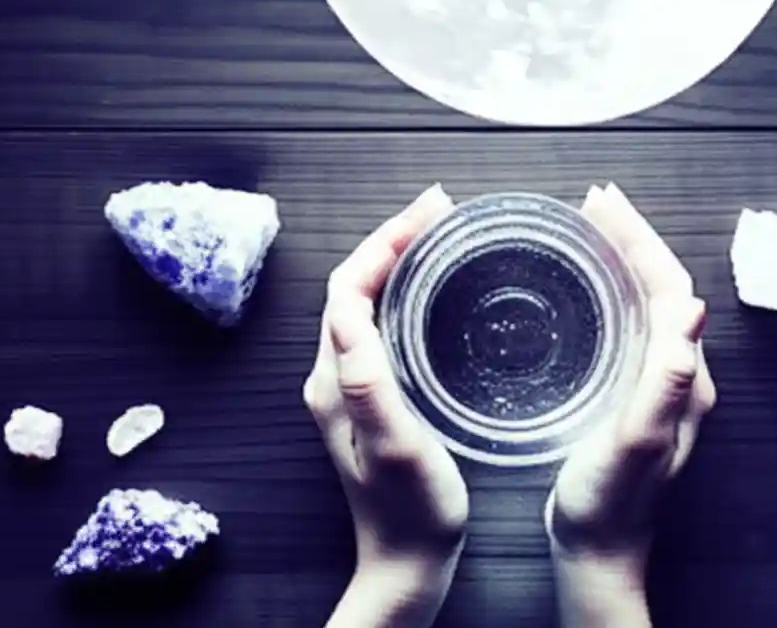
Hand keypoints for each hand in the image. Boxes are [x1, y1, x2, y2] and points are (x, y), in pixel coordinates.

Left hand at [304, 185, 469, 627]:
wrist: (408, 566)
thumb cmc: (410, 512)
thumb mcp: (395, 443)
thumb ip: (368, 380)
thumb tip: (348, 310)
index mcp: (336, 378)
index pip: (350, 286)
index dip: (386, 240)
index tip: (431, 211)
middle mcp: (336, 376)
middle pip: (354, 286)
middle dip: (392, 238)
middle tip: (440, 211)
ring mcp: (352, 388)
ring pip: (367, 302)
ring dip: (398, 261)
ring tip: (439, 235)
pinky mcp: (373, 399)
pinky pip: (383, 326)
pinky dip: (406, 293)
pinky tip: (437, 293)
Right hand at [546, 184, 715, 627]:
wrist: (598, 553)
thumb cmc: (609, 505)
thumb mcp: (635, 442)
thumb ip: (666, 382)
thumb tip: (691, 311)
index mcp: (684, 379)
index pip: (671, 288)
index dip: (640, 241)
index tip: (604, 205)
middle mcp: (680, 377)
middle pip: (664, 287)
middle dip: (634, 239)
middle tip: (596, 203)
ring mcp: (658, 387)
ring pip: (648, 303)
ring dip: (625, 261)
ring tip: (593, 230)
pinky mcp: (635, 397)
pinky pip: (630, 326)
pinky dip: (612, 293)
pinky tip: (586, 290)